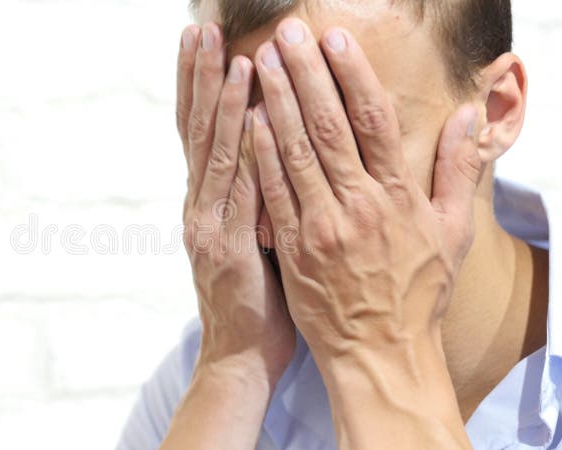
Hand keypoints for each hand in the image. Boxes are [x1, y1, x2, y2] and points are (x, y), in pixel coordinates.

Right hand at [178, 22, 295, 384]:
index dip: (198, 87)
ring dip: (218, 100)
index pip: (198, 133)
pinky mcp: (225, 245)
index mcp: (207, 200)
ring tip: (227, 54)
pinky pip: (236, 187)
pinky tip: (247, 112)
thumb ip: (252, 193)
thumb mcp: (249, 235)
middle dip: (197, 78)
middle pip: (194, 130)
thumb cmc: (255, 294)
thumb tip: (270, 150)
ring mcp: (207, 224)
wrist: (240, 354)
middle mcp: (199, 204)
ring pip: (212, 151)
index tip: (202, 43)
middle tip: (198, 29)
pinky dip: (240, 146)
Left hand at [250, 19, 477, 447]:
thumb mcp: (451, 233)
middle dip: (305, 75)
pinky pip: (273, 194)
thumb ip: (457, 171)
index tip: (335, 40)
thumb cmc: (417, 293)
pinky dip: (260, 155)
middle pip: (328, 127)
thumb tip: (466, 116)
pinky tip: (247, 121)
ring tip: (260, 62)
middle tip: (286, 34)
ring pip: (295, 153)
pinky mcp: (294, 248)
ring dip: (275, 104)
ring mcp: (323, 226)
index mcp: (398, 196)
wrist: (380, 353)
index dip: (352, 76)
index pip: (373, 122)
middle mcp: (359, 205)